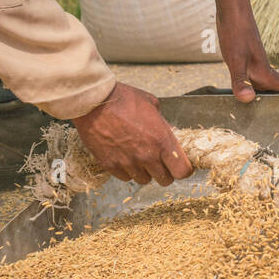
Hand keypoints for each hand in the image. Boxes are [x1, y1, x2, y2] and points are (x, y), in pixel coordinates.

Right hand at [71, 82, 191, 185]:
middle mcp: (147, 156)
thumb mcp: (152, 104)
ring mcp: (128, 162)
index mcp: (162, 141)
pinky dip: (127, 171)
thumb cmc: (123, 98)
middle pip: (165, 180)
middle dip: (165, 172)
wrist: (94, 101)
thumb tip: (165, 130)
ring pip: (144, 180)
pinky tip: (125, 157)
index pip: (182, 171)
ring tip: (139, 157)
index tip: (181, 165)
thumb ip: (161, 122)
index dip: (184, 170)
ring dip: (145, 172)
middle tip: (160, 162)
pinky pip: (125, 177)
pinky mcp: (111, 165)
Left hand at [203, 0, 278, 101]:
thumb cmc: (236, 32)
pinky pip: (251, 77)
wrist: (232, 9)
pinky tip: (242, 89)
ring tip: (259, 111)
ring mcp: (253, 63)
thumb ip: (241, 81)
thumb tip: (248, 100)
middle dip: (278, 102)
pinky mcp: (244, 58)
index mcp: (264, 71)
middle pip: (275, 89)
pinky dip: (249, 86)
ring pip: (262, 83)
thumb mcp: (235, 60)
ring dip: (262, 95)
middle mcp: (262, 68)